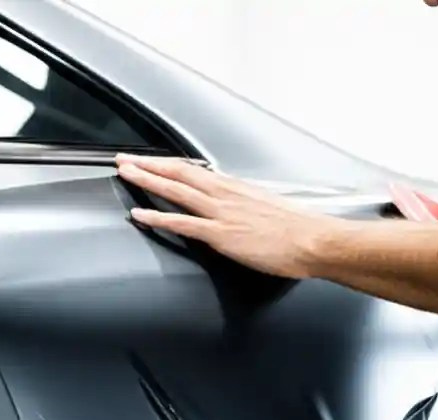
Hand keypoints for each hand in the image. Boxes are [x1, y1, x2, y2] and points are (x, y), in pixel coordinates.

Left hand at [115, 154, 342, 278]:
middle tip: (123, 159)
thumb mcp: (267, 207)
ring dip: (147, 180)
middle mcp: (225, 194)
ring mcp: (221, 213)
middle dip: (148, 165)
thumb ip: (244, 205)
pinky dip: (158, 218)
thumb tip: (234, 207)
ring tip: (125, 174)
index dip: (167, 164)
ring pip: (176, 191)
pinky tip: (140, 215)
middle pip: (178, 172)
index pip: (193, 170)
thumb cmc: (297, 229)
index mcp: (236, 187)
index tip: (148, 160)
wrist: (314, 241)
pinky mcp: (222, 234)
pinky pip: (183, 223)